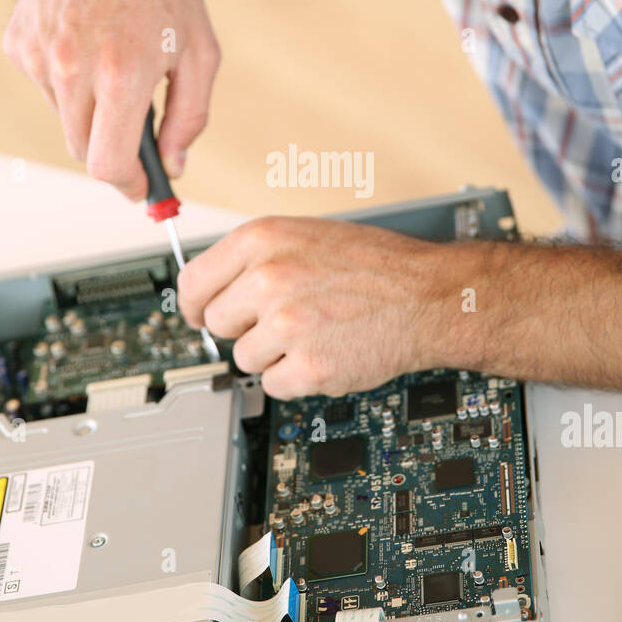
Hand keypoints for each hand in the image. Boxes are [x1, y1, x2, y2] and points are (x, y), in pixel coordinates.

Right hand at [3, 0, 219, 200]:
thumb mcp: (200, 50)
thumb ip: (190, 117)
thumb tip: (173, 165)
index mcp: (123, 74)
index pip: (108, 165)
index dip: (128, 184)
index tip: (142, 186)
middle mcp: (73, 70)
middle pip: (84, 150)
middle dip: (113, 151)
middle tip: (138, 134)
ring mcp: (40, 57)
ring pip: (65, 119)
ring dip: (91, 111)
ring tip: (115, 60)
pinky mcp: (19, 45)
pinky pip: (47, 87)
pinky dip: (69, 80)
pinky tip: (88, 39)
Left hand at [177, 216, 457, 398]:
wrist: (429, 296)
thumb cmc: (377, 266)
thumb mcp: (306, 236)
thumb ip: (257, 259)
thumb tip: (209, 291)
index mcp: (262, 240)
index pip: (192, 283)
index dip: (193, 306)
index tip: (197, 315)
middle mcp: (269, 279)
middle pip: (215, 324)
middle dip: (243, 327)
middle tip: (281, 321)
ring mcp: (287, 326)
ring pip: (244, 358)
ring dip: (272, 354)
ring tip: (313, 333)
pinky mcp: (308, 368)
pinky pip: (273, 385)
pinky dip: (296, 378)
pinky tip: (324, 353)